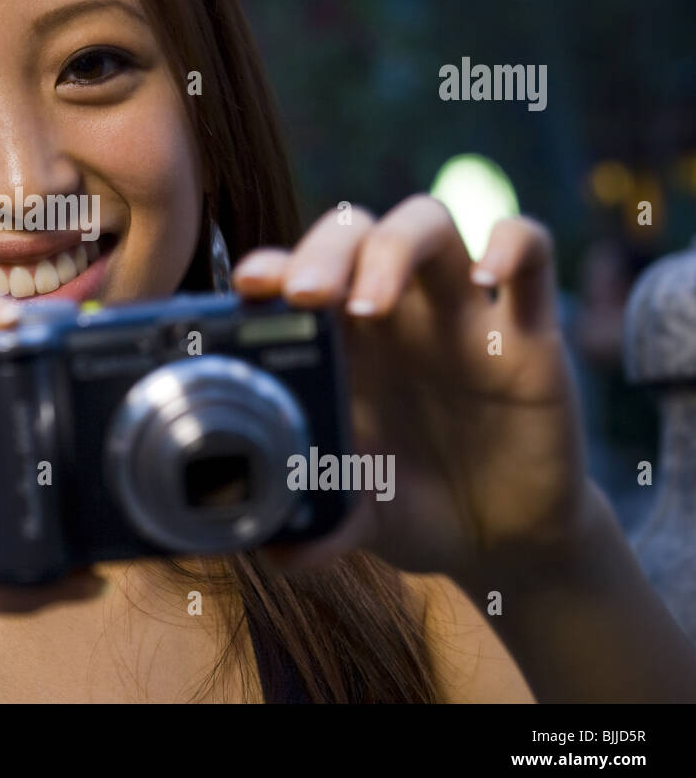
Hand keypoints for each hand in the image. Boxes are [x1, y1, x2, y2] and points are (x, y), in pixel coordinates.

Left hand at [232, 195, 592, 585]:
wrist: (503, 538)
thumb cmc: (414, 508)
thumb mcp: (362, 522)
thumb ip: (320, 529)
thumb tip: (273, 554)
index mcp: (335, 342)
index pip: (294, 274)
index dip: (270, 265)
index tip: (248, 286)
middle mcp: (389, 312)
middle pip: (352, 232)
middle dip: (324, 251)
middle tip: (305, 296)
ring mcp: (457, 312)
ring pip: (425, 223)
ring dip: (393, 246)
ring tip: (370, 303)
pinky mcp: (526, 329)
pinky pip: (529, 251)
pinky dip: (511, 243)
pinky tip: (488, 276)